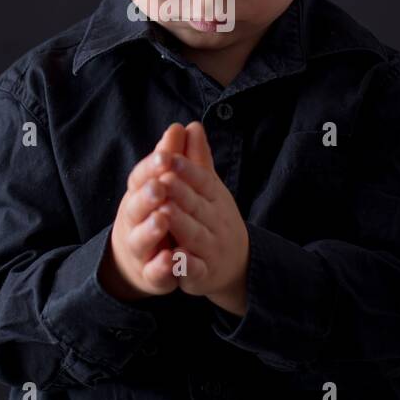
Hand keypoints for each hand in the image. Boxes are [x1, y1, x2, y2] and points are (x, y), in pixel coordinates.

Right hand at [100, 123, 187, 299]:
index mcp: (139, 195)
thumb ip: (176, 158)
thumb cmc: (154, 213)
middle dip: (148, 195)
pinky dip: (161, 267)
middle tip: (160, 186)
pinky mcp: (150, 274)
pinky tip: (171, 259)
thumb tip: (185, 126)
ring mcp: (140, 248)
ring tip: (163, 218)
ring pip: (141, 238)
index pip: (141, 177)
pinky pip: (154, 272)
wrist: (141, 262)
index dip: (152, 166)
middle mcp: (134, 220)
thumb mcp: (165, 185)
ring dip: (151, 229)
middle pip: (136, 206)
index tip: (165, 155)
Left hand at [156, 122, 249, 315]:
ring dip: (180, 223)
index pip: (200, 180)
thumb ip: (198, 160)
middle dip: (179, 192)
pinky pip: (195, 269)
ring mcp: (211, 249)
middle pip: (196, 205)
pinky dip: (185, 265)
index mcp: (214, 198)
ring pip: (195, 235)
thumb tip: (192, 125)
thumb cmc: (215, 218)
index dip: (184, 168)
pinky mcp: (203, 274)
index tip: (166, 156)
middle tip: (161, 180)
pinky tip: (173, 258)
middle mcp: (216, 222)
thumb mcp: (209, 189)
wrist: (238, 265)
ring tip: (164, 211)